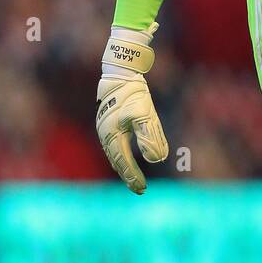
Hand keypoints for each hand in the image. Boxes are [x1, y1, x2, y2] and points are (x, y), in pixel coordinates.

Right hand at [96, 23, 168, 192]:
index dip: (133, 176)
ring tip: (133, 179)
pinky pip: (113, 146)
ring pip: (114, 155)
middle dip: (128, 176)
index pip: (124, 162)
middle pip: (117, 161)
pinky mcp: (108, 123)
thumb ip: (150, 136)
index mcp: (112, 135)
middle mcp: (105, 134)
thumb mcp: (145, 113)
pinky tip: (127, 159)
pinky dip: (120, 156)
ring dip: (124, 167)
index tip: (142, 189)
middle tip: (140, 189)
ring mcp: (105, 129)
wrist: (120, 73)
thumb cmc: (132, 93)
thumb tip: (156, 158)